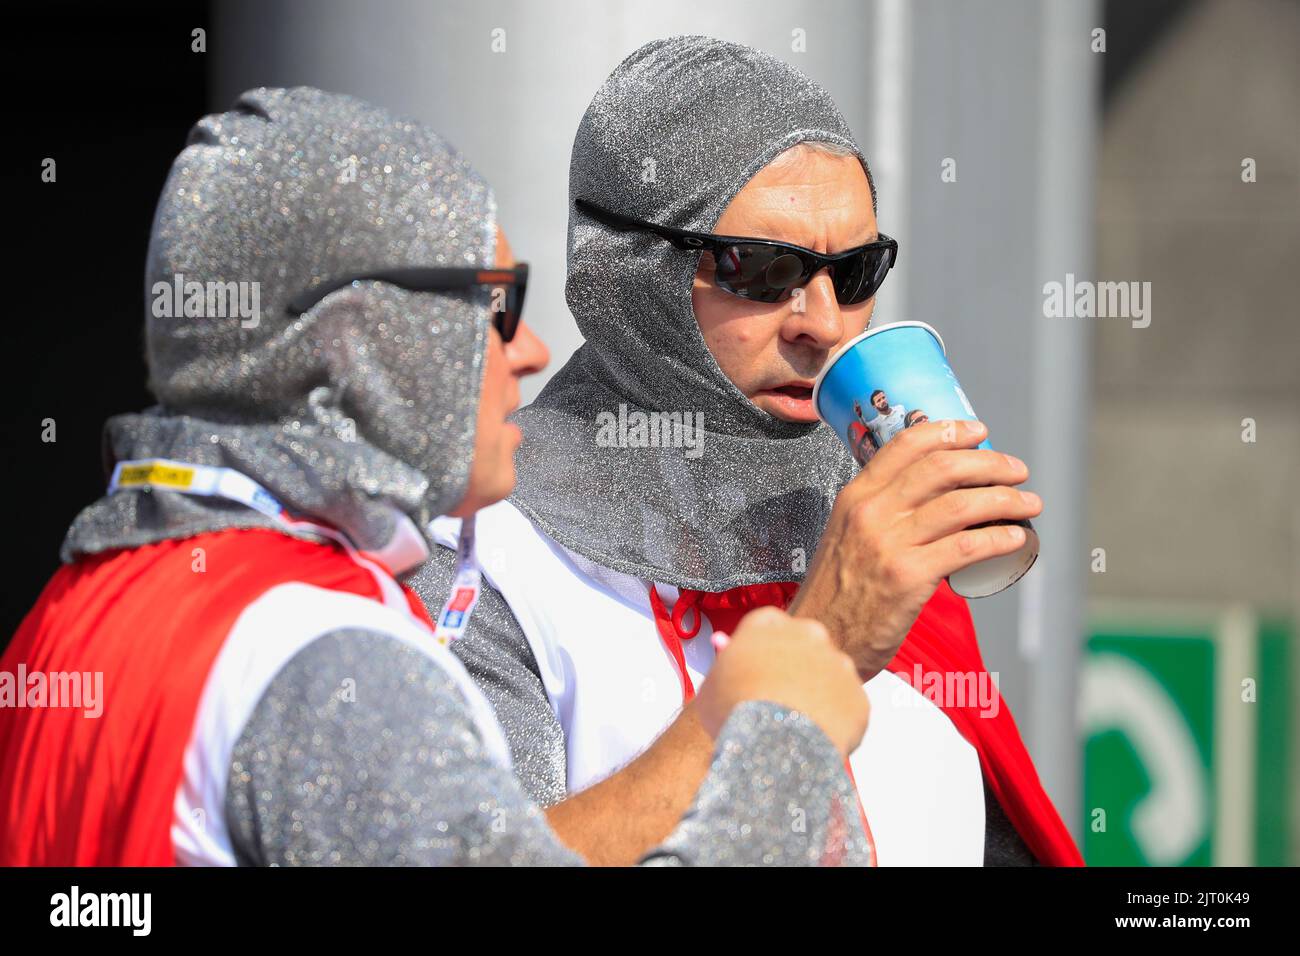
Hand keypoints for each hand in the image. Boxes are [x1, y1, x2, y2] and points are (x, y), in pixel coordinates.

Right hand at [695, 607, 868, 757]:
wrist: (774, 744)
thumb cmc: (733, 712)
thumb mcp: (712, 687)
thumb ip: (725, 668)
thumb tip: (730, 658)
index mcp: (768, 623)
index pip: (766, 624)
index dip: (760, 648)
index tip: (754, 668)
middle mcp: (808, 633)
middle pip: (803, 644)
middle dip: (795, 665)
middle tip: (779, 696)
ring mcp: (838, 663)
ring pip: (828, 675)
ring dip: (818, 693)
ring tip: (796, 726)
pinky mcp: (858, 695)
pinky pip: (846, 707)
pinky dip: (835, 721)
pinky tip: (815, 739)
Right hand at [791, 419, 1041, 677]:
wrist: (819, 637)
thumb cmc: (837, 593)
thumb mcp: (846, 536)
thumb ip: (880, 513)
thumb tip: (932, 496)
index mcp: (855, 497)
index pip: (906, 445)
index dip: (949, 432)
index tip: (978, 432)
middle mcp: (871, 513)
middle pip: (941, 468)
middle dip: (990, 463)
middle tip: (1016, 471)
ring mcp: (888, 544)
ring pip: (960, 505)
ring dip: (1005, 500)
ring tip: (1028, 504)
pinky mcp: (908, 577)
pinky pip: (966, 548)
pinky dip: (998, 539)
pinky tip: (1015, 538)